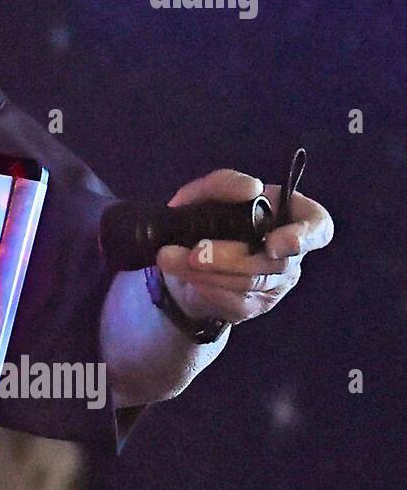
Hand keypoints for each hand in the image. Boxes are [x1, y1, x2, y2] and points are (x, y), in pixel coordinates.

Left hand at [155, 169, 333, 325]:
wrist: (181, 259)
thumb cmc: (208, 218)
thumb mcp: (208, 194)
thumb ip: (225, 183)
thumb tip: (252, 187)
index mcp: (291, 217)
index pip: (319, 227)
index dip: (305, 237)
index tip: (275, 243)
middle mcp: (291, 253)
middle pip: (274, 262)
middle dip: (230, 258)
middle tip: (194, 253)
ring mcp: (275, 284)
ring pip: (250, 283)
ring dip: (207, 273)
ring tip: (170, 259)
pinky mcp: (252, 306)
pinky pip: (234, 301)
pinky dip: (204, 286)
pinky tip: (182, 274)